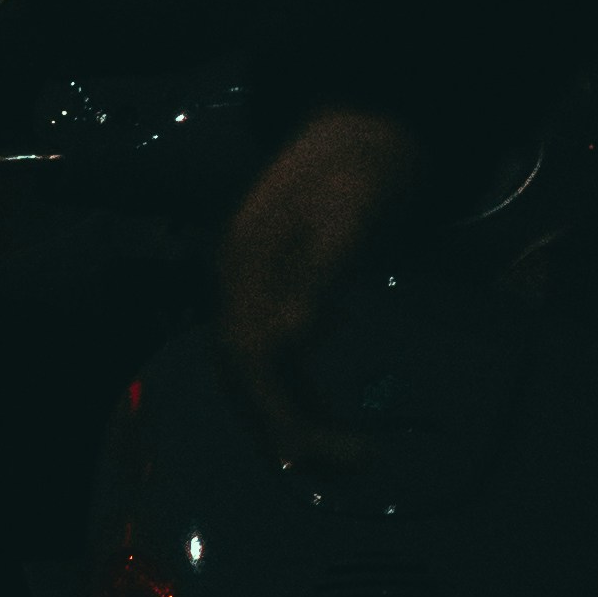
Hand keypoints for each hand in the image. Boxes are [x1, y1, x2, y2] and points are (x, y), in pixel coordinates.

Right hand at [218, 105, 423, 465]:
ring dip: (299, 424)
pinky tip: (338, 422)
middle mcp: (237, 286)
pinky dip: (305, 399)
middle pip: (247, 378)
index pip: (247, 357)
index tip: (310, 457)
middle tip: (358, 462)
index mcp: (244, 266)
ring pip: (261, 380)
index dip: (273, 413)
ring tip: (357, 456)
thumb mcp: (348, 217)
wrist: (360, 134)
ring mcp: (252, 294)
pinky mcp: (276, 301)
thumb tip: (294, 339)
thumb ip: (318, 277)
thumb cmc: (357, 173)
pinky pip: (280, 365)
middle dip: (292, 432)